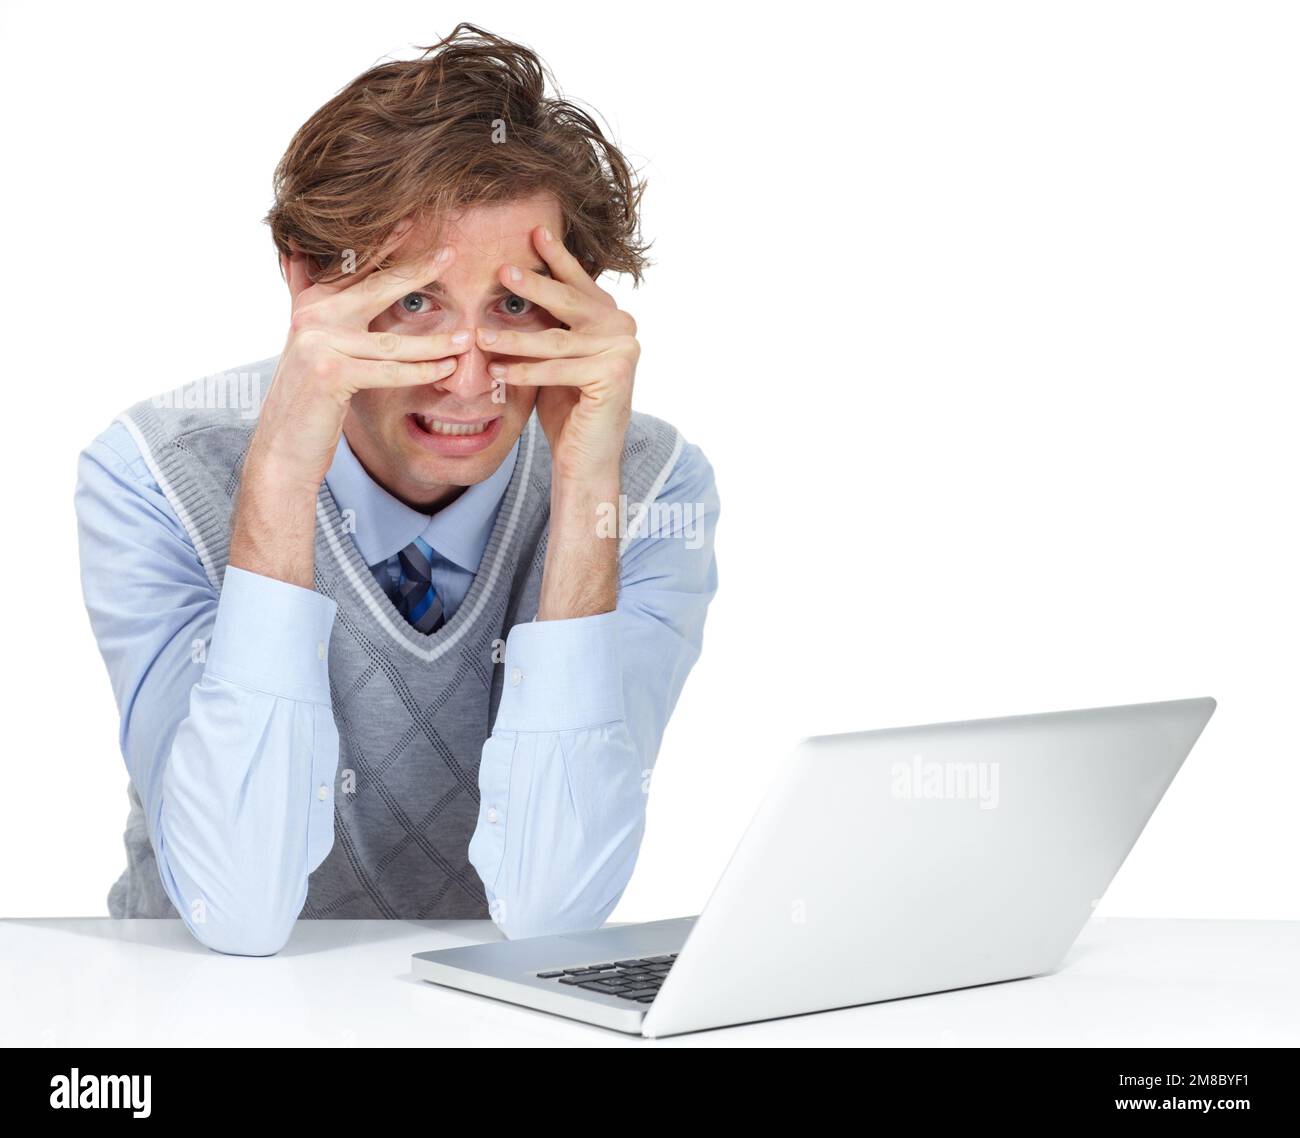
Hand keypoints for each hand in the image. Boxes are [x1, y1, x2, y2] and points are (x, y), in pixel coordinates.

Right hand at [253, 241, 467, 497]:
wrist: (282, 450)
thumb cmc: (307, 403)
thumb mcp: (304, 345)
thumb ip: (302, 299)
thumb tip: (294, 252)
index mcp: (308, 307)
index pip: (351, 267)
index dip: (382, 243)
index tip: (412, 219)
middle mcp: (310, 319)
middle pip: (374, 288)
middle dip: (416, 270)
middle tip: (450, 253)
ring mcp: (318, 344)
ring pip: (391, 340)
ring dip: (434, 341)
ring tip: (466, 337)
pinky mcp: (329, 374)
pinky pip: (388, 370)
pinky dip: (420, 371)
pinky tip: (446, 370)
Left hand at [475, 226, 638, 487]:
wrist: (587, 457)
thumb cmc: (566, 406)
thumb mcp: (553, 356)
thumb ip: (548, 324)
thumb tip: (511, 283)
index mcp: (611, 317)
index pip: (578, 283)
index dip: (557, 257)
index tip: (534, 231)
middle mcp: (623, 329)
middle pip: (568, 303)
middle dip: (534, 285)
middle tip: (502, 270)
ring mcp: (623, 351)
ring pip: (556, 340)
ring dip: (514, 337)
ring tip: (480, 334)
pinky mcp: (614, 376)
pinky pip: (558, 370)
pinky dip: (525, 372)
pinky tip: (497, 372)